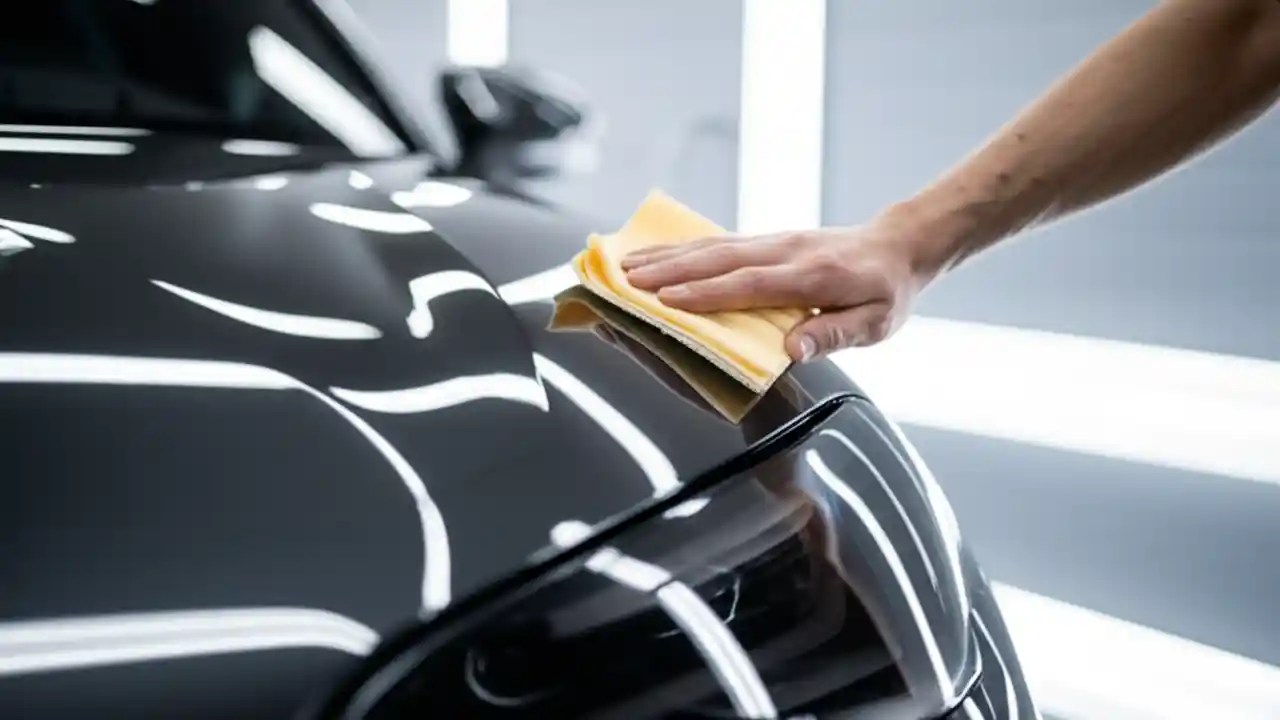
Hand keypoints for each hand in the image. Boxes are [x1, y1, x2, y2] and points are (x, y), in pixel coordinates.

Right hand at [622, 208, 945, 361]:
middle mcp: (786, 251)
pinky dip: (684, 248)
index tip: (667, 299)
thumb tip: (795, 349)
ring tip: (628, 264)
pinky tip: (657, 254)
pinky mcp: (767, 239)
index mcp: (812, 275)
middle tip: (628, 281)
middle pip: (721, 259)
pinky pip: (720, 242)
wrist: (898, 244)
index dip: (707, 292)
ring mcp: (774, 241)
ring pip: (714, 246)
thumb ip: (834, 333)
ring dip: (668, 255)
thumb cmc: (886, 291)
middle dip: (671, 270)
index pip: (751, 284)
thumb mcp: (875, 322)